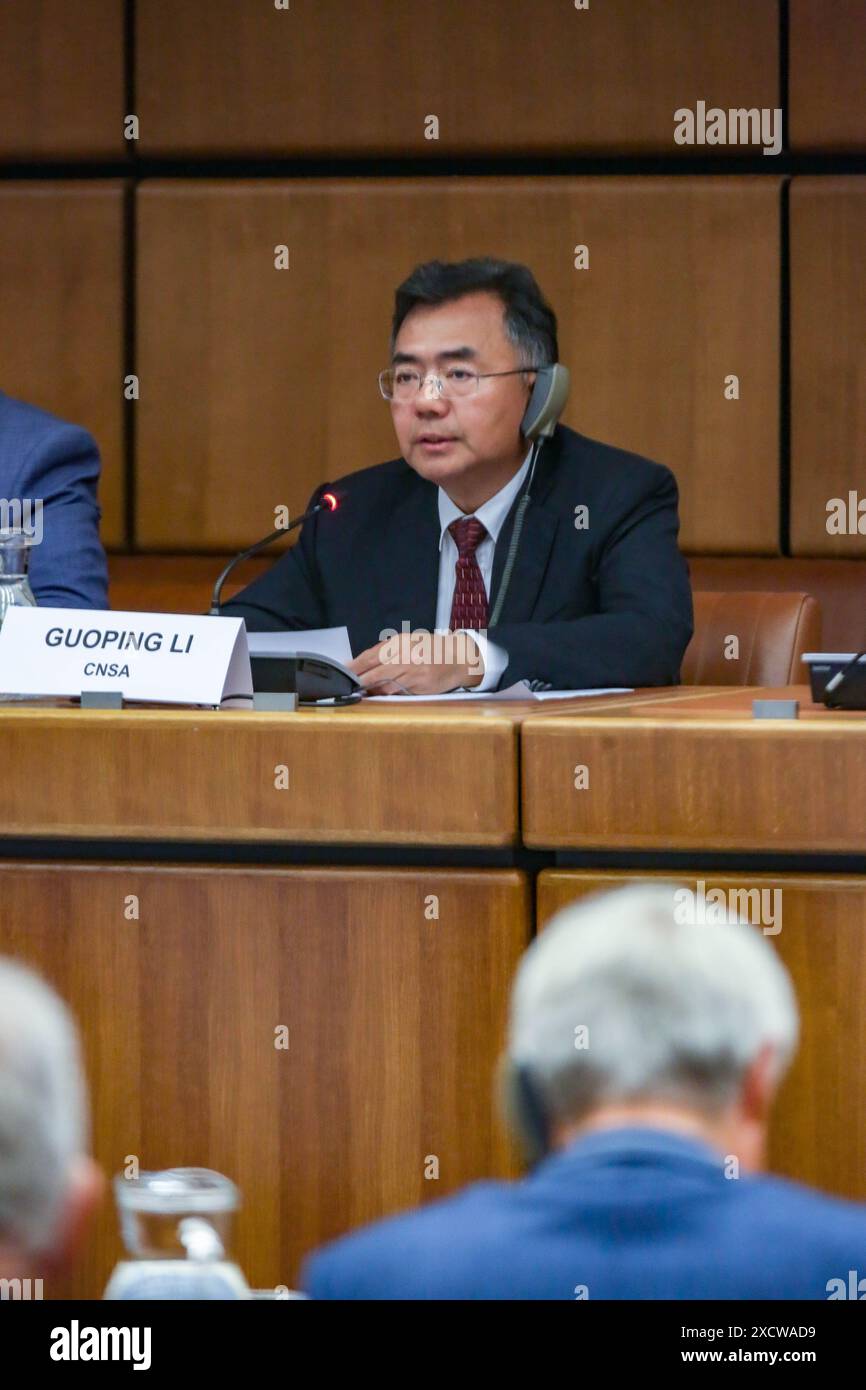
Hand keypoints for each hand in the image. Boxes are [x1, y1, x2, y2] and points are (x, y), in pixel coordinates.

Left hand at [349, 630, 484, 694]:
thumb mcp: (407, 641)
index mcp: (401, 643)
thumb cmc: (429, 649)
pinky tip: (381, 693)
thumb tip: (359, 662)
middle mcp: (407, 657)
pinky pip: (398, 693)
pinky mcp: (420, 688)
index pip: (372, 656)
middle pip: (376, 673)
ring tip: (363, 690)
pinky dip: (387, 694)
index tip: (343, 672)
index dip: (355, 666)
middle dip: (360, 681)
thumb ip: (385, 650)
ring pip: (386, 686)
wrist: (457, 658)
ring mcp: (414, 674)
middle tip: (349, 686)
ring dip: (373, 690)